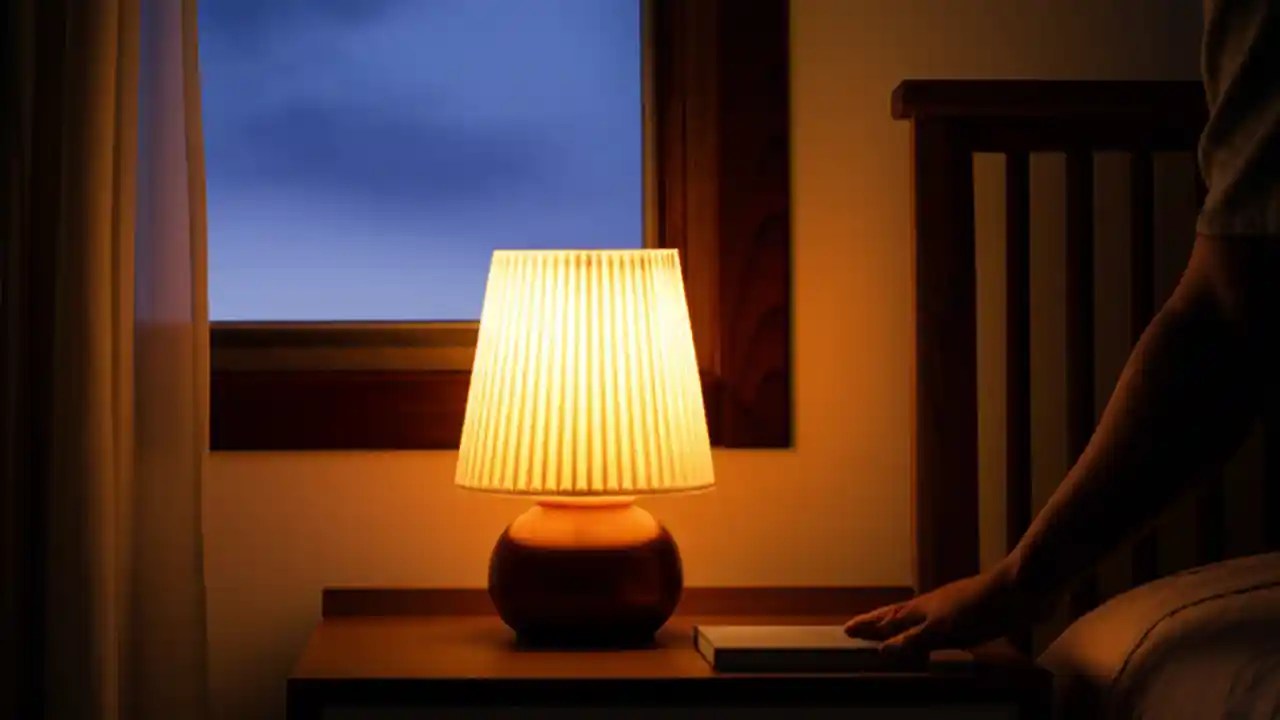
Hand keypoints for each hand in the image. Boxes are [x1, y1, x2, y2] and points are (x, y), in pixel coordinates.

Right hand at [844, 562, 1036, 654]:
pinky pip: (937, 628)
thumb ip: (914, 640)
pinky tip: (933, 637)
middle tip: (857, 626)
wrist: (1020, 591)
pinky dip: (926, 633)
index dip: (868, 627)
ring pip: (916, 619)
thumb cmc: (981, 607)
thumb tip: (881, 651)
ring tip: (887, 629)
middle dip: (876, 622)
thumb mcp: (944, 628)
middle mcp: (932, 608)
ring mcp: (950, 610)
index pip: (887, 621)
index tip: (847, 630)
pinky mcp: (970, 616)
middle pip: (897, 615)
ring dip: (898, 625)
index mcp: (922, 610)